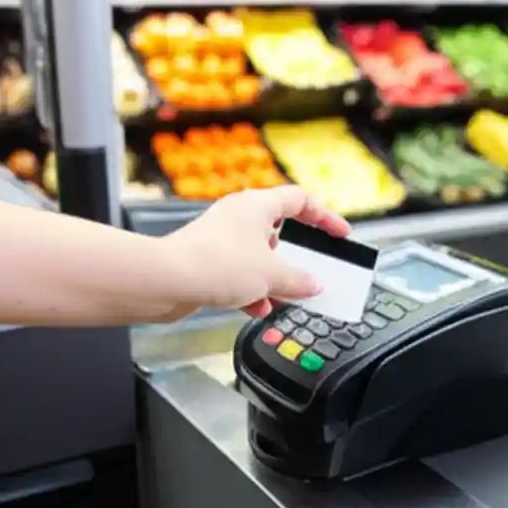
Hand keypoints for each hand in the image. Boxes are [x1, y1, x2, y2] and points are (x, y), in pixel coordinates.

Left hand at [165, 186, 350, 317]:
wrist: (167, 281)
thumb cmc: (217, 264)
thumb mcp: (272, 275)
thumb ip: (299, 280)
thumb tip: (314, 284)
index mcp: (257, 205)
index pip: (300, 200)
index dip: (324, 217)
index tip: (340, 235)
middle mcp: (237, 216)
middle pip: (278, 230)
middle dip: (296, 256)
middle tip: (314, 271)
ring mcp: (220, 239)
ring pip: (258, 256)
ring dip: (274, 278)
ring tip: (288, 296)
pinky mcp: (206, 261)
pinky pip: (238, 274)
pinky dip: (251, 290)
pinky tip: (258, 308)